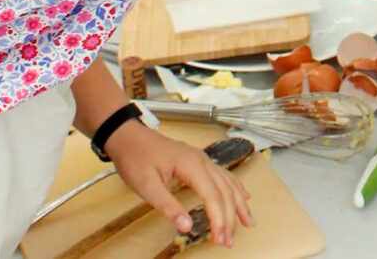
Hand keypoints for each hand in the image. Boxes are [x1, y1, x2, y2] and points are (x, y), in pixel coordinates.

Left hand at [104, 120, 253, 247]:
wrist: (127, 136)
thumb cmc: (135, 158)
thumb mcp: (146, 186)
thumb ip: (168, 206)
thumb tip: (186, 226)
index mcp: (192, 165)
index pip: (213, 196)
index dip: (219, 219)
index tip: (220, 239)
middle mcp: (202, 161)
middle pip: (224, 192)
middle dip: (230, 218)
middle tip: (229, 241)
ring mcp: (202, 159)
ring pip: (228, 183)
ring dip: (239, 204)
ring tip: (248, 222)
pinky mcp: (198, 161)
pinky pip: (224, 176)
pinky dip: (236, 188)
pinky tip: (243, 196)